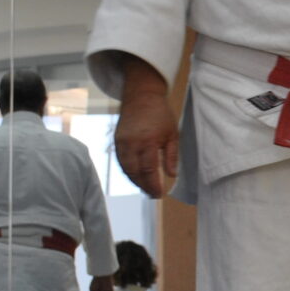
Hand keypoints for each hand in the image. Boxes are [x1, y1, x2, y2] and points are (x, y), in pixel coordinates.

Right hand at [113, 58, 179, 198]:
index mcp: (148, 142)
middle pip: (135, 172)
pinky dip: (127, 171)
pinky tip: (136, 176)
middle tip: (152, 194)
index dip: (153, 185)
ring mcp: (122, 142)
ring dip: (134, 181)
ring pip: (125, 168)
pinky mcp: (116, 140)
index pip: (149, 170)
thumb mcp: (172, 134)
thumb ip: (171, 156)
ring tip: (145, 188)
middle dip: (143, 186)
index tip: (159, 194)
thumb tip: (172, 175)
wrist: (142, 95)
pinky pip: (120, 161)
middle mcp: (132, 143)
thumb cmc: (161, 114)